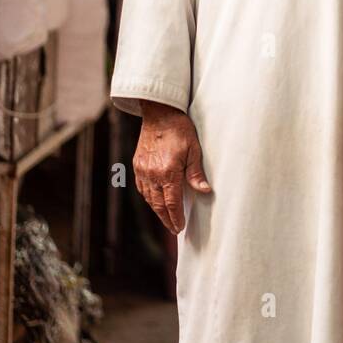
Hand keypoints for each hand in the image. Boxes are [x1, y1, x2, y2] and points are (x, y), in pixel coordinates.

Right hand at [134, 101, 210, 234]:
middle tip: (174, 229)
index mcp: (168, 172)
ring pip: (149, 197)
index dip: (176, 217)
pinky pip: (142, 187)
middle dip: (166, 218)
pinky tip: (155, 201)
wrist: (159, 113)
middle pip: (158, 204)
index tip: (180, 227)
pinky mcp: (137, 165)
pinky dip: (149, 197)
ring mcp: (143, 170)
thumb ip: (196, 173)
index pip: (172, 202)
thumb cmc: (180, 129)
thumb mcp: (194, 150)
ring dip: (157, 210)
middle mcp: (152, 174)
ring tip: (166, 218)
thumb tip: (205, 191)